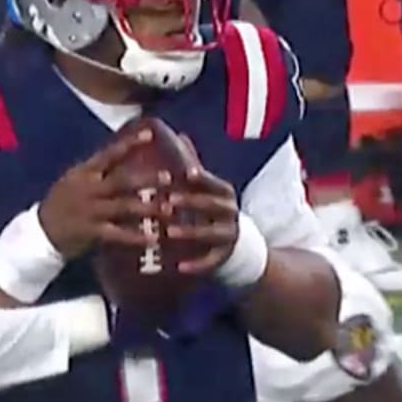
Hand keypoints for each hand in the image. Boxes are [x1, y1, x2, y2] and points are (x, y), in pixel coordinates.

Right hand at [37, 127, 165, 258]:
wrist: (39, 232)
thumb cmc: (63, 203)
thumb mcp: (75, 181)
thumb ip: (98, 172)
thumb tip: (126, 157)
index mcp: (84, 172)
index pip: (109, 153)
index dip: (129, 143)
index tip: (150, 133)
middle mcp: (88, 189)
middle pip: (121, 180)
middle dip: (147, 179)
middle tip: (170, 178)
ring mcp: (90, 210)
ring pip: (123, 206)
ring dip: (148, 207)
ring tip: (169, 209)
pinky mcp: (91, 231)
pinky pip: (117, 234)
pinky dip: (136, 236)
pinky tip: (153, 238)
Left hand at [164, 135, 241, 275]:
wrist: (233, 243)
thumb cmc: (210, 209)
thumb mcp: (205, 187)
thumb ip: (192, 165)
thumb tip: (179, 134)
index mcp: (224, 192)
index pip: (213, 182)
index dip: (200, 178)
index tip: (185, 173)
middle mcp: (230, 212)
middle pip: (212, 205)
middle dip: (190, 203)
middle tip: (167, 202)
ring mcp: (229, 235)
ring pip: (210, 233)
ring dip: (189, 232)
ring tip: (169, 232)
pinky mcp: (224, 257)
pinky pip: (210, 262)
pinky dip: (196, 264)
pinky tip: (179, 267)